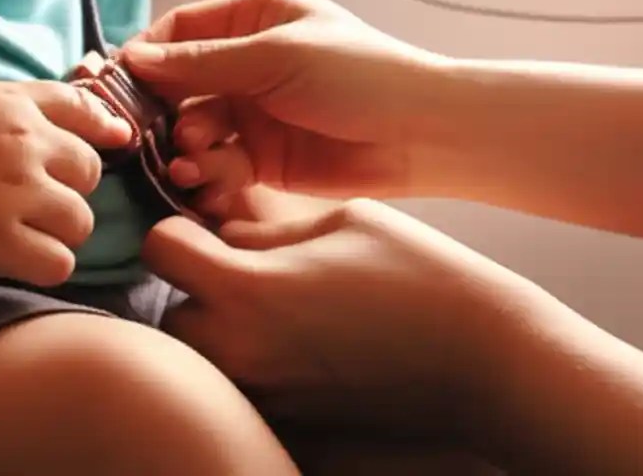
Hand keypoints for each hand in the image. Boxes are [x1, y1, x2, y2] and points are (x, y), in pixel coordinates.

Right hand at [0, 80, 131, 285]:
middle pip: (90, 173)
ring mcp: (11, 195)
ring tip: (19, 234)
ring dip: (58, 232)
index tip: (92, 154)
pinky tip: (12, 259)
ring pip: (80, 222)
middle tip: (29, 203)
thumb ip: (32, 105)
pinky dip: (43, 267)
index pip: (90, 115)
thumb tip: (114, 129)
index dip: (99, 137)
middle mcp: (22, 145)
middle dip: (68, 190)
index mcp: (13, 105)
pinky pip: (58, 264)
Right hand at [123, 0, 458, 197]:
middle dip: (164, 113)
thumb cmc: (358, 76)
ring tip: (192, 163)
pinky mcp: (266, 159)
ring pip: (197, 129)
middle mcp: (250, 63)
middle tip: (148, 139)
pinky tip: (209, 183)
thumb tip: (131, 59)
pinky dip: (210, 174)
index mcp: (256, 19)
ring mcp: (257, 112)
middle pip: (181, 85)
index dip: (145, 57)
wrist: (421, 135)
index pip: (180, 30)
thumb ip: (201, 62)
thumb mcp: (275, 57)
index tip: (114, 88)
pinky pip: (221, 164)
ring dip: (188, 148)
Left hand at [141, 199, 546, 434]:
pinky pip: (238, 388)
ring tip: (273, 314)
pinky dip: (250, 366)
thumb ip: (267, 232)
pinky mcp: (287, 421)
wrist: (483, 361)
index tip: (211, 232)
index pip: (159, 247)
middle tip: (246, 277)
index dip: (182, 231)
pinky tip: (296, 348)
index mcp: (248, 287)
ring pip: (200, 357)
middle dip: (196, 291)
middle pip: (169, 313)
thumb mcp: (344, 221)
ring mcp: (262, 393)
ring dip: (219, 332)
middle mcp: (240, 348)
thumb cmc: (421, 275)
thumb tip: (227, 239)